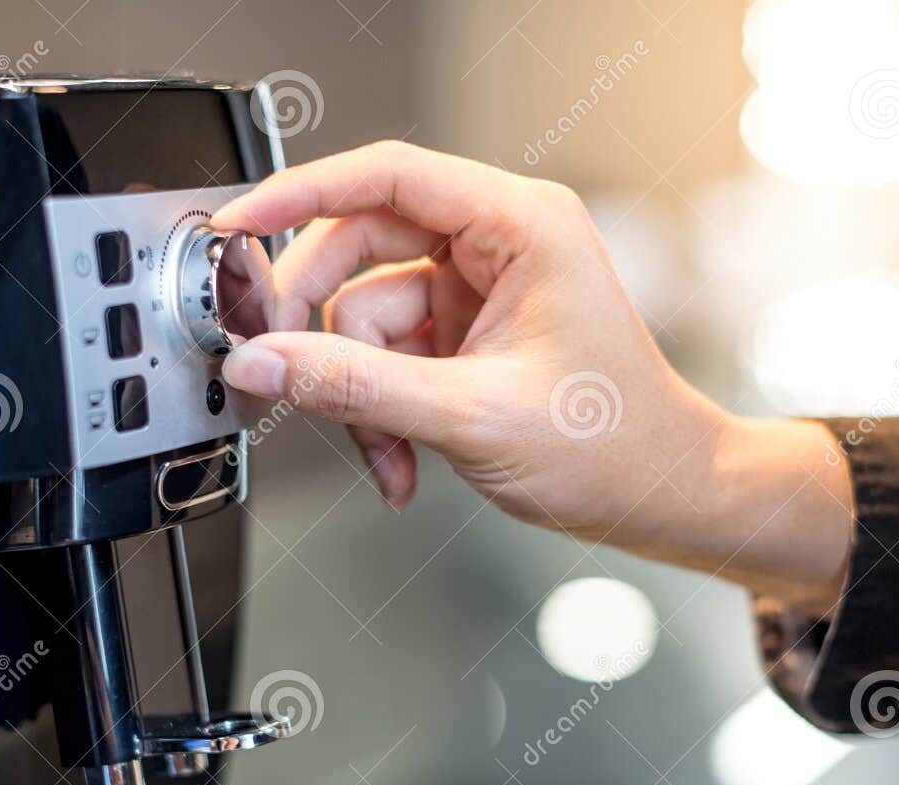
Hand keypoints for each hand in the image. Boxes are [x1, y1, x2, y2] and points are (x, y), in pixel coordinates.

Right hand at [214, 142, 851, 611]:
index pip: (389, 176)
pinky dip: (381, 410)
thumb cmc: (613, 446)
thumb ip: (357, 387)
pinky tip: (402, 459)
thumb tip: (265, 362)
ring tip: (388, 452)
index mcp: (522, 225)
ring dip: (360, 391)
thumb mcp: (471, 417)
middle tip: (289, 370)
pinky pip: (387, 355)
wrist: (658, 496)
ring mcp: (480, 291)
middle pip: (362, 245)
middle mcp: (499, 244)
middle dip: (324, 324)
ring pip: (366, 314)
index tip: (240, 227)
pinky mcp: (467, 336)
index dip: (302, 195)